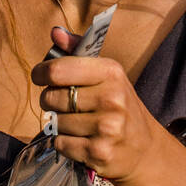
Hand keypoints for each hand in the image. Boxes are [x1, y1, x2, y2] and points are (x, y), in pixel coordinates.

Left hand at [32, 27, 160, 185]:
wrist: (144, 149)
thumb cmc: (119, 105)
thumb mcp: (106, 74)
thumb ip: (78, 51)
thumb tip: (55, 32)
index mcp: (111, 72)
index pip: (58, 70)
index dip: (41, 73)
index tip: (41, 76)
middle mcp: (111, 99)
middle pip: (52, 97)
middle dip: (50, 100)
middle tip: (63, 103)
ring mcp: (106, 128)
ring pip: (55, 122)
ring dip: (59, 123)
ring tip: (78, 123)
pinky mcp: (99, 152)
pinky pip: (60, 143)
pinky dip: (64, 142)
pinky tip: (81, 139)